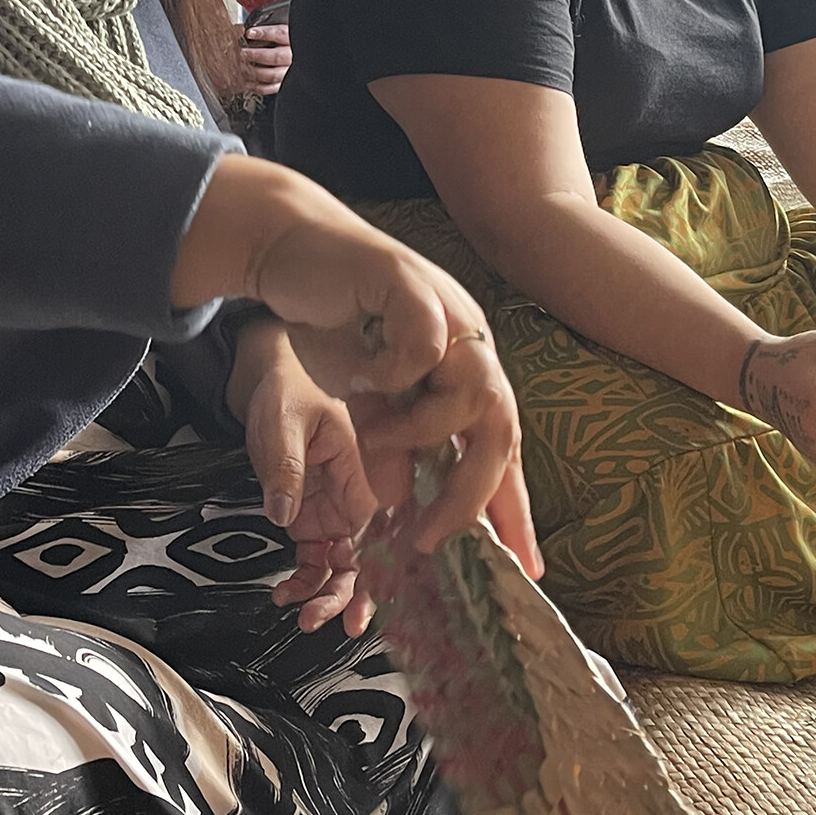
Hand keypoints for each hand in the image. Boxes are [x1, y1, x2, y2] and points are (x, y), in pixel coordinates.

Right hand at [175, 159, 540, 576]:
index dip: (513, 508)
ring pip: (473, 392)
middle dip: (472, 493)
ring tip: (373, 435)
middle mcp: (468, 343)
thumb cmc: (328, 325)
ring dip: (420, 434)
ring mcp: (448, 310)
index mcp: (464, 372)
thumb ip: (387, 448)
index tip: (524, 566)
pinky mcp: (414, 283)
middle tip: (430, 534)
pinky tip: (360, 377)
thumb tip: (402, 502)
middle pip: (500, 427)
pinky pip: (426, 346)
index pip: (500, 447)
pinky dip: (394, 374)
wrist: (292, 248)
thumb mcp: (362, 404)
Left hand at [227, 319, 379, 633]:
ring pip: (343, 563)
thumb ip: (286, 468)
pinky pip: (317, 554)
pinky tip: (285, 592)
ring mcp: (339, 506)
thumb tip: (284, 516)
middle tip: (321, 620)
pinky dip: (304, 576)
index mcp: (368, 470)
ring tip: (301, 616)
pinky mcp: (316, 511)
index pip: (379, 531)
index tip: (353, 603)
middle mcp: (362, 494)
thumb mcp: (285, 420)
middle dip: (348, 595)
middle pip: (366, 555)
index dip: (371, 573)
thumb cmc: (288, 385)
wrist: (272, 368)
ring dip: (324, 593)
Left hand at [240, 22, 291, 94]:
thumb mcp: (280, 29)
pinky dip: (256, 86)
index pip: (280, 34)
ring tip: (240, 66)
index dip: (264, 34)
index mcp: (293, 39)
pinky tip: (246, 80)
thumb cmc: (283, 41)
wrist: (295, 55)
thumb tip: (248, 21)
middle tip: (241, 52)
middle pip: (275, 57)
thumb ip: (266, 27)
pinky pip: (269, 88)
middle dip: (255, 54)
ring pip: (272, 74)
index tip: (249, 33)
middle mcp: (293, 57)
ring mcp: (288, 72)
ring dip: (253, 71)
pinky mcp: (283, 84)